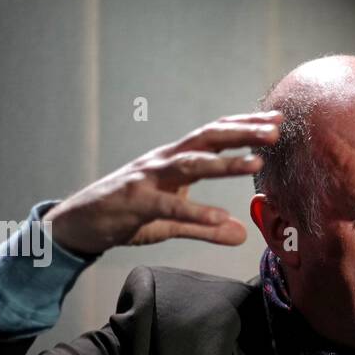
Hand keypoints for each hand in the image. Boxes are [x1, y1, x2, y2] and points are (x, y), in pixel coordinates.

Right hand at [46, 111, 281, 256]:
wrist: (77, 224)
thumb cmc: (125, 216)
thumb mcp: (172, 223)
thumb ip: (207, 228)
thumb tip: (241, 234)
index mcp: (173, 160)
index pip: (214, 135)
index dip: (244, 125)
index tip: (277, 119)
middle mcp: (163, 161)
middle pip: (207, 139)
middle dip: (242, 132)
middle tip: (276, 130)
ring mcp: (147, 178)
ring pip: (191, 164)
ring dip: (225, 163)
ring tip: (257, 162)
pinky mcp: (134, 202)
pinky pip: (170, 207)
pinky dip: (196, 211)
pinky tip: (221, 217)